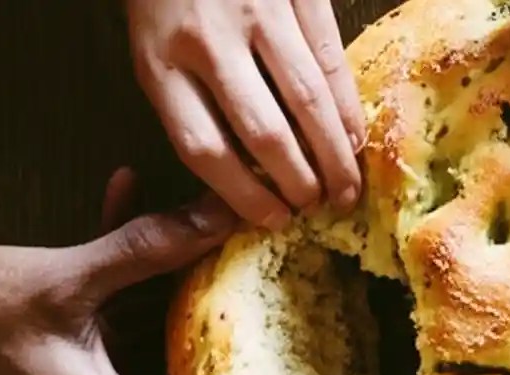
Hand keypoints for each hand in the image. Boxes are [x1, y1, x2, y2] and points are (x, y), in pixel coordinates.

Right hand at [0, 168, 246, 374]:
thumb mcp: (68, 278)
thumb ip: (148, 248)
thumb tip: (224, 216)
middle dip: (237, 372)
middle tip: (288, 332)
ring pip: (156, 348)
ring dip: (188, 303)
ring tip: (233, 256)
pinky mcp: (61, 343)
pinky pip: (112, 313)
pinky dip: (130, 270)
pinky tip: (130, 193)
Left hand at [127, 0, 365, 230]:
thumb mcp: (153, 48)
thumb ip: (191, 101)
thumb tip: (251, 174)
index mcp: (158, 64)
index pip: (204, 149)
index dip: (243, 195)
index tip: (270, 219)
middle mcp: (207, 43)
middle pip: (264, 134)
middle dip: (298, 183)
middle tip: (317, 208)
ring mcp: (257, 16)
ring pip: (306, 102)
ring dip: (333, 156)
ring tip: (345, 189)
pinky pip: (331, 60)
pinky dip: (348, 108)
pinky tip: (355, 139)